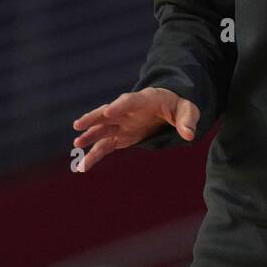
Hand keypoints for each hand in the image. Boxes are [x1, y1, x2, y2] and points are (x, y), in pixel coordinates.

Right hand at [71, 87, 198, 171]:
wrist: (169, 107)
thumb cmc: (178, 106)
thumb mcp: (188, 110)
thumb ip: (188, 120)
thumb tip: (189, 134)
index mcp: (145, 99)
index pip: (130, 101)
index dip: (119, 105)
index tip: (108, 111)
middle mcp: (128, 111)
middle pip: (108, 112)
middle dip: (94, 118)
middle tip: (79, 124)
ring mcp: (122, 124)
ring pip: (102, 130)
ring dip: (89, 136)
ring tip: (76, 145)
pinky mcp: (120, 137)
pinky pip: (104, 146)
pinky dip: (93, 155)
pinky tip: (82, 167)